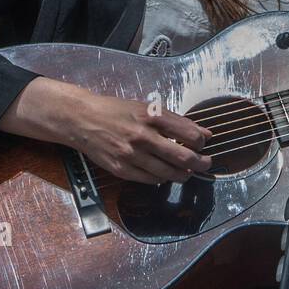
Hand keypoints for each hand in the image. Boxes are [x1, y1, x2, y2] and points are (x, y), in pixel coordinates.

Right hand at [68, 91, 214, 184]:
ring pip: (168, 173)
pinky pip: (150, 180)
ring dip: (183, 175)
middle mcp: (143, 136)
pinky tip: (165, 175)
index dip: (201, 142)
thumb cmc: (116, 111)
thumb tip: (204, 134)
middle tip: (205, 163)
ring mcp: (132, 155)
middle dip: (200, 163)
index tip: (202, 144)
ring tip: (186, 172)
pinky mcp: (121, 169)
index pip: (189, 134)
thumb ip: (176, 121)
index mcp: (152, 116)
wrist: (83, 119)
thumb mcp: (147, 108)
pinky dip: (162, 179)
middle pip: (183, 157)